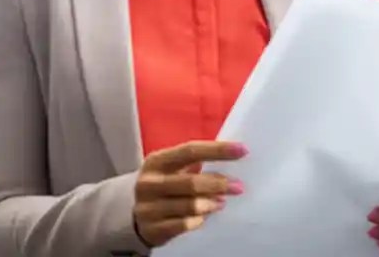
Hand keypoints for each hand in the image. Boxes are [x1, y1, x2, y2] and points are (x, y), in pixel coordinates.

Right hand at [132, 140, 246, 247]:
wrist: (136, 216)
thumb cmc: (163, 186)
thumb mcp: (172, 169)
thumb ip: (195, 162)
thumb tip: (230, 156)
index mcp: (156, 161)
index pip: (190, 151)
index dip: (218, 150)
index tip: (242, 150)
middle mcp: (149, 183)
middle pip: (191, 182)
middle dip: (219, 183)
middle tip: (238, 186)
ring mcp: (149, 208)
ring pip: (190, 206)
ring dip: (211, 203)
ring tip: (222, 201)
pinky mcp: (153, 229)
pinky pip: (184, 225)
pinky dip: (199, 220)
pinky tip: (205, 216)